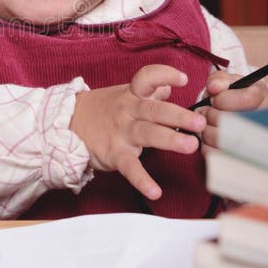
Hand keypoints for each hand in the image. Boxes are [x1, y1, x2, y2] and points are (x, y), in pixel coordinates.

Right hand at [70, 65, 206, 200]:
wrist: (67, 124)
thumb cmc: (103, 109)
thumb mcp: (124, 94)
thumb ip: (148, 91)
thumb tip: (169, 87)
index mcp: (132, 94)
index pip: (146, 78)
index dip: (164, 75)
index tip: (183, 79)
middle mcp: (128, 111)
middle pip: (154, 110)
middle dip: (178, 115)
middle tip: (200, 122)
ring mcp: (121, 132)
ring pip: (147, 134)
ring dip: (169, 139)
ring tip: (190, 146)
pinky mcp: (114, 154)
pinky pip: (129, 167)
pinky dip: (142, 180)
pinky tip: (156, 191)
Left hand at [200, 70, 267, 150]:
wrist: (236, 116)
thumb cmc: (232, 97)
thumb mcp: (229, 82)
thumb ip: (219, 80)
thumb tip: (214, 87)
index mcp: (264, 100)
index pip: (245, 99)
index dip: (222, 98)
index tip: (214, 98)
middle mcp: (263, 124)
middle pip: (231, 121)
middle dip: (210, 114)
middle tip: (204, 111)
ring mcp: (253, 145)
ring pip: (220, 138)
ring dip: (205, 128)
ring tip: (206, 123)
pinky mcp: (237, 159)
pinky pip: (213, 153)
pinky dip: (205, 143)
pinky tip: (209, 136)